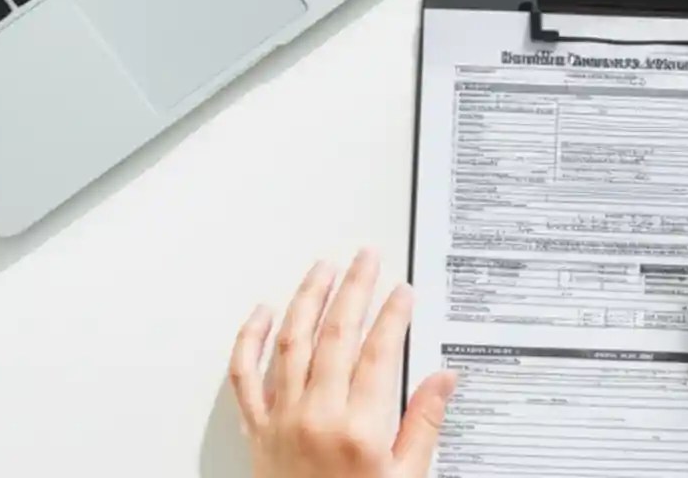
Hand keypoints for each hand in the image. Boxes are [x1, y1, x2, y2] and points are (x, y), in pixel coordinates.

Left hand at [229, 249, 456, 477]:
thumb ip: (424, 424)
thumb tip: (443, 379)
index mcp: (360, 429)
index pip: (379, 352)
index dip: (393, 315)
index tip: (403, 292)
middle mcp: (316, 416)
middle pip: (335, 334)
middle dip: (355, 288)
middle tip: (367, 258)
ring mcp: (282, 419)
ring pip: (291, 341)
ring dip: (308, 297)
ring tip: (323, 268)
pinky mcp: (257, 429)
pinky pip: (244, 375)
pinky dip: (250, 339)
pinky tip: (262, 312)